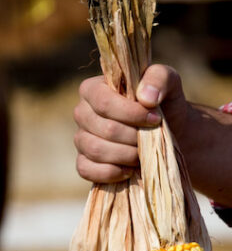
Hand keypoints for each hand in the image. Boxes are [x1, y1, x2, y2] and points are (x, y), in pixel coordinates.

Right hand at [74, 65, 188, 182]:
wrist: (170, 135)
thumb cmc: (165, 106)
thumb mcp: (169, 84)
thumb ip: (159, 78)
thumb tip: (146, 97)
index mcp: (94, 89)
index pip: (103, 102)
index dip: (130, 113)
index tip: (155, 118)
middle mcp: (82, 113)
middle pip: (103, 129)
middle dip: (133, 136)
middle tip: (151, 137)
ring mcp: (81, 139)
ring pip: (96, 150)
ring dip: (126, 155)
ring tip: (142, 152)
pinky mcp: (84, 163)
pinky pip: (86, 170)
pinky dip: (111, 172)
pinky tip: (129, 169)